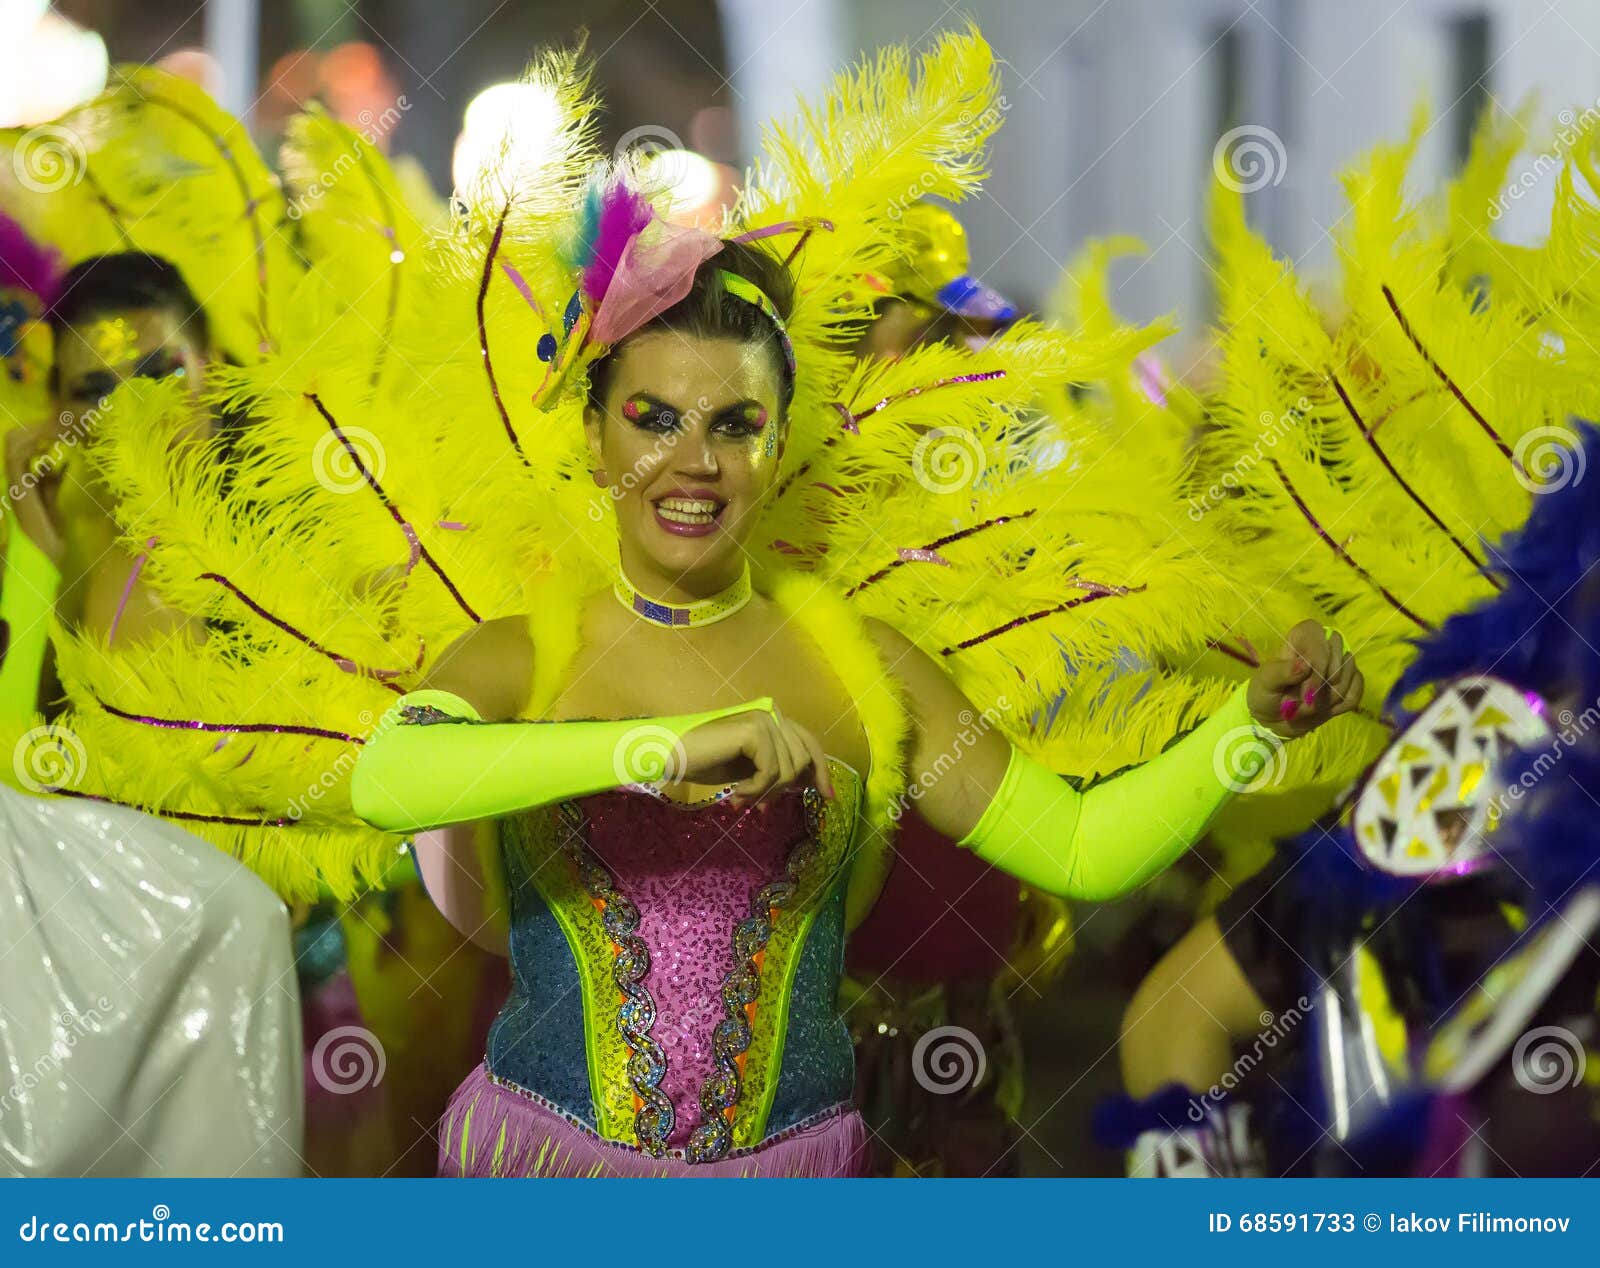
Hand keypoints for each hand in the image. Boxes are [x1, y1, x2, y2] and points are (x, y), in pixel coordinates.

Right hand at [4, 420, 67, 565]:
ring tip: (57, 429)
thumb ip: (53, 479)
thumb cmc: (48, 527)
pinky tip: (52, 444)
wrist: (42, 548)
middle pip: (13, 439)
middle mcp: (13, 475)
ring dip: (36, 432)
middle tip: (59, 424)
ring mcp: (13, 479)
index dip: (37, 433)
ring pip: (13, 442)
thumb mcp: (52, 496)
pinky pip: (18, 456)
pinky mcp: (18, 485)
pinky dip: (34, 445)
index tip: (59, 428)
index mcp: (20, 477)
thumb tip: (61, 461)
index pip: (22, 445)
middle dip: (35, 428)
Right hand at [676, 705, 834, 803]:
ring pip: (789, 769)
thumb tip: (804, 785)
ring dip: (766, 792)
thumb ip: (776, 770)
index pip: (809, 743)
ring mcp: (764, 720)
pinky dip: (755, 789)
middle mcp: (772, 714)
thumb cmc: (707, 761)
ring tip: (742, 799)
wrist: (674, 755)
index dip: (820, 770)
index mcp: (773, 720)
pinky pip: (771, 772)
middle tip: (761, 807)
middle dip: (784, 789)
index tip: (827, 796)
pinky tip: (736, 794)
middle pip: (803, 758)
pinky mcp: (754, 731)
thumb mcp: (750, 768)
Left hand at [1246, 619, 1363, 737]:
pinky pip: (1356, 691)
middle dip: (1325, 686)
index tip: (1309, 690)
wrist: (1274, 719)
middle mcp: (1323, 646)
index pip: (1319, 635)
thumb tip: (1306, 665)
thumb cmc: (1265, 694)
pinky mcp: (1347, 683)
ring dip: (1330, 698)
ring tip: (1308, 707)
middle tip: (1305, 702)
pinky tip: (1325, 709)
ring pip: (1350, 675)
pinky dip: (1341, 706)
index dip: (1319, 661)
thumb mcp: (1265, 683)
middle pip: (1341, 655)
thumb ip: (1282, 672)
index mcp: (1300, 638)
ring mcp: (1338, 665)